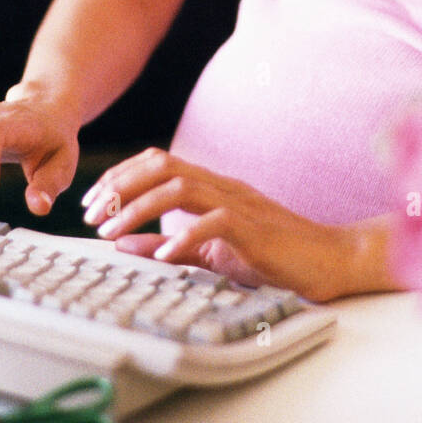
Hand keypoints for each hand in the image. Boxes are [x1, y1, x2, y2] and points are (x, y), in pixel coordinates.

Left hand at [81, 147, 347, 301]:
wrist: (329, 260)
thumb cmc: (273, 256)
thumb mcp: (213, 253)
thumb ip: (172, 246)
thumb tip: (125, 244)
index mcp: (212, 186)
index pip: (158, 162)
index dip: (120, 175)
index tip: (93, 200)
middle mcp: (222, 186)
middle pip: (163, 165)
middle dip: (120, 185)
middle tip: (92, 213)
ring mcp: (239, 203)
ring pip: (180, 186)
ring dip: (140, 207)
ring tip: (113, 231)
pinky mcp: (255, 228)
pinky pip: (214, 221)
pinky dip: (185, 235)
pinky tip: (164, 252)